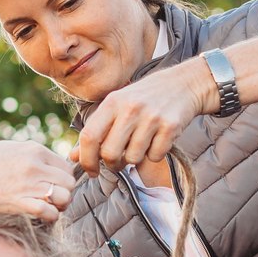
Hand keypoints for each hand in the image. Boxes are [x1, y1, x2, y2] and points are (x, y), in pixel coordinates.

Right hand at [0, 141, 75, 222]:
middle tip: (54, 198)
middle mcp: (34, 166)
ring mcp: (27, 184)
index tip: (54, 185)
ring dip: (60, 205)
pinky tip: (43, 215)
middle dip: (65, 192)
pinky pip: (48, 212)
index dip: (63, 179)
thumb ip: (38, 156)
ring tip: (50, 206)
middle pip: (69, 183)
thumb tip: (58, 169)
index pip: (67, 167)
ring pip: (64, 197)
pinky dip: (51, 216)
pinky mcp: (19, 202)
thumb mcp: (16, 149)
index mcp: (35, 150)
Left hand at [73, 62, 214, 175]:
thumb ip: (96, 131)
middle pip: (110, 153)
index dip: (86, 159)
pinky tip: (157, 140)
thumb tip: (73, 157)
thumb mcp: (117, 107)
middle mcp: (130, 108)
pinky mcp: (170, 126)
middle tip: (119, 161)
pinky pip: (155, 156)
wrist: (184, 84)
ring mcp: (152, 117)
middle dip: (113, 164)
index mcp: (112, 102)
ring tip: (141, 144)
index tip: (91, 171)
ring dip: (135, 159)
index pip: (89, 137)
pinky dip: (155, 154)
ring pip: (133, 158)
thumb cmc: (144, 99)